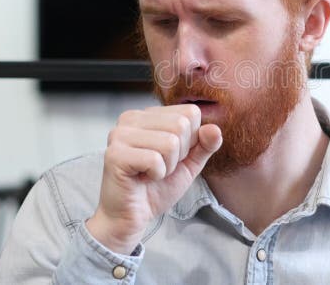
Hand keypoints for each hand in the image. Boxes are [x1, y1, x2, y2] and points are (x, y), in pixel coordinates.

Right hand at [85, 104, 221, 253]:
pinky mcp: (115, 154)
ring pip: (170, 142)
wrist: (132, 216)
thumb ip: (205, 145)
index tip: (171, 157)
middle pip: (181, 125)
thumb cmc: (157, 187)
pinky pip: (154, 159)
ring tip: (150, 173)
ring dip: (168, 166)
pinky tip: (141, 178)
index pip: (190, 113)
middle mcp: (131, 118)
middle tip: (160, 167)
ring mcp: (120, 134)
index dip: (191, 140)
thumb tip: (214, 129)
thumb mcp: (189, 164)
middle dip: (179, 155)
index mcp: (149, 115)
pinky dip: (156, 174)